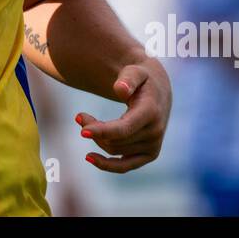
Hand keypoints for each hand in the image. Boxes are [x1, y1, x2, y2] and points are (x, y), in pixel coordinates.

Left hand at [76, 58, 171, 173]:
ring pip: (114, 149)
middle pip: (114, 140)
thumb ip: (128, 78)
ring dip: (97, 138)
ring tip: (86, 121)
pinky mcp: (150, 155)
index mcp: (151, 112)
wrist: (158, 92)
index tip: (83, 131)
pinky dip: (107, 165)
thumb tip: (120, 89)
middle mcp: (155, 132)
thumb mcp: (136, 71)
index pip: (124, 128)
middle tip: (80, 116)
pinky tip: (90, 158)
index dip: (102, 131)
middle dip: (93, 129)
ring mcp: (153, 146)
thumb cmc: (141, 78)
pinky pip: (125, 166)